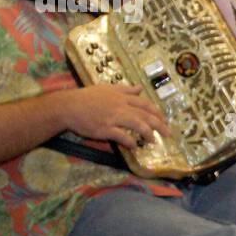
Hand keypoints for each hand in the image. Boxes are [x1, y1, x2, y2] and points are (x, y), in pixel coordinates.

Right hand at [54, 84, 170, 150]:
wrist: (69, 106)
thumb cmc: (87, 97)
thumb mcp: (107, 88)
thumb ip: (125, 89)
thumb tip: (140, 88)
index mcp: (122, 96)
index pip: (145, 104)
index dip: (157, 112)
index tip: (164, 120)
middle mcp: (121, 106)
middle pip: (145, 115)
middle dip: (159, 125)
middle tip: (167, 134)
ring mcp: (113, 118)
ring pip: (138, 124)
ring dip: (148, 133)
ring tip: (154, 141)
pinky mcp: (105, 129)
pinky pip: (122, 136)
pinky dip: (130, 142)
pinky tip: (135, 147)